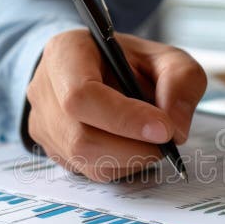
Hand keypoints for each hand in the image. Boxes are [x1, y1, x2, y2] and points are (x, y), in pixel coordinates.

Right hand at [27, 29, 205, 180]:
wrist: (101, 69)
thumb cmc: (130, 62)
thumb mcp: (166, 57)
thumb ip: (181, 81)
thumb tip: (176, 128)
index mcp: (65, 52)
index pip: (81, 95)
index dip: (124, 118)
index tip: (163, 129)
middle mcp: (45, 90)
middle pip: (81, 137)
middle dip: (133, 147)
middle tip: (165, 140)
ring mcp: (43, 123)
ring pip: (85, 160)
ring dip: (129, 158)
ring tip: (150, 140)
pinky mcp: (53, 150)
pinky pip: (88, 170)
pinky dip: (120, 164)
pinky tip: (132, 145)